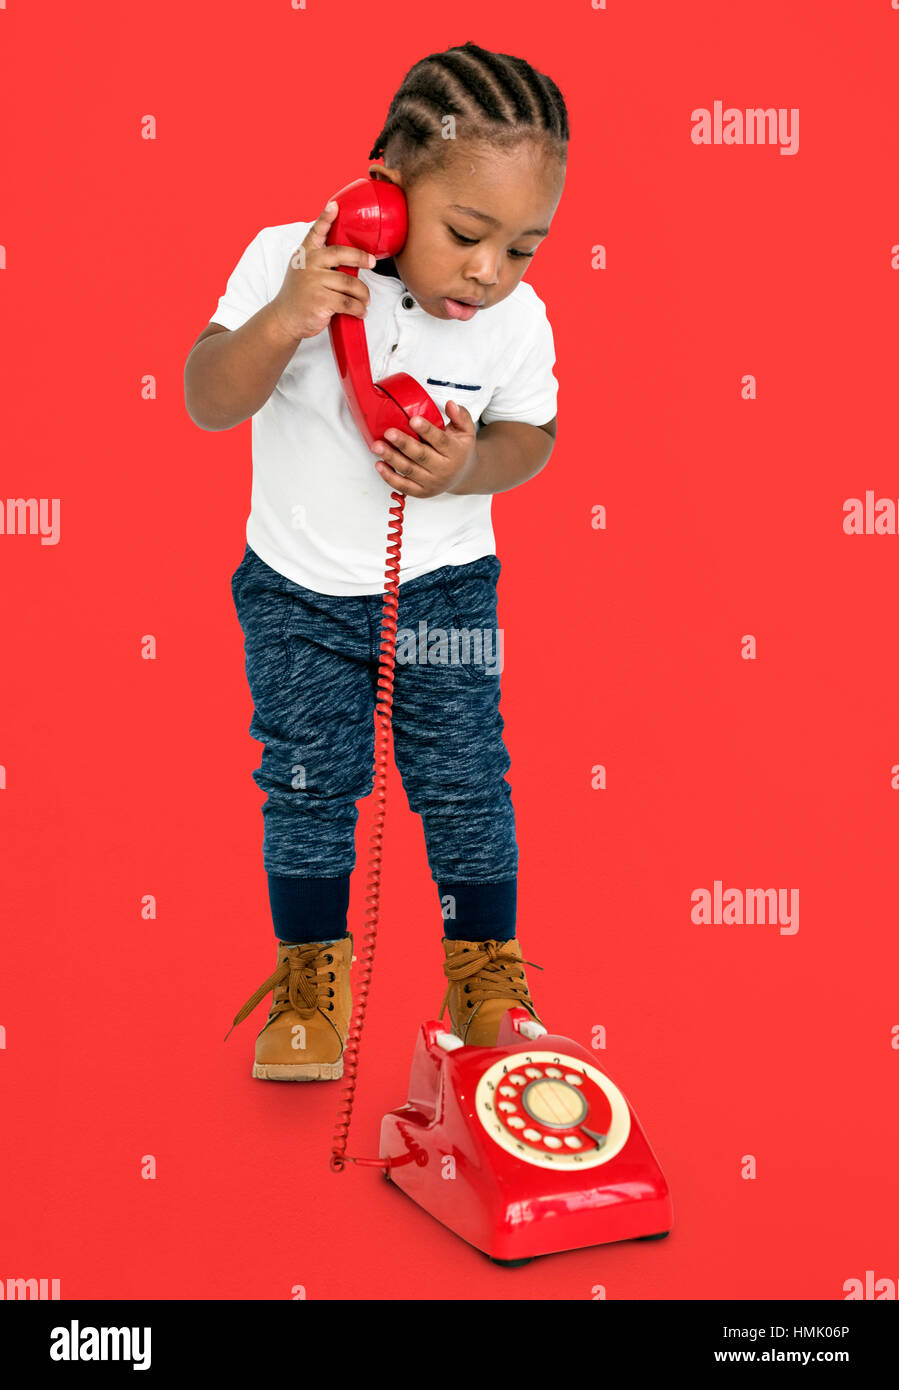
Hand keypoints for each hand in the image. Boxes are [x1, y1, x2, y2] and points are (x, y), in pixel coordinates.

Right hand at [269, 200, 374, 342]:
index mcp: (305, 255)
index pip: (316, 232)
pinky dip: (358, 308)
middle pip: (341, 254)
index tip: (334, 206)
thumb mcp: (302, 271)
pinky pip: (348, 302)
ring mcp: (314, 282)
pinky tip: (360, 311)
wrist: (285, 319)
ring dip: (362, 293)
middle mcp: (308, 265)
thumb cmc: (300, 295)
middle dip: (361, 257)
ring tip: (365, 299)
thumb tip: (349, 258)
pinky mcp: (321, 301)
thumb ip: (319, 261)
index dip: (326, 218)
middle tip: (372, 262)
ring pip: (350, 283)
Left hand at [372, 400, 478, 497]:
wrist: (463, 476)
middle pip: (422, 456)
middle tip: (388, 432)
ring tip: (377, 446)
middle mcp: (444, 469)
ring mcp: (432, 483)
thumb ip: (460, 416)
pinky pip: (403, 486)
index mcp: (455, 452)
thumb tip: (450, 405)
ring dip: (391, 458)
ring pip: (409, 470)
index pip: (441, 440)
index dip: (427, 430)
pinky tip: (379, 465)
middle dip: (403, 444)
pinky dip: (389, 477)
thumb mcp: (467, 431)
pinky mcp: (421, 492)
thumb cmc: (460, 449)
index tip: (413, 419)